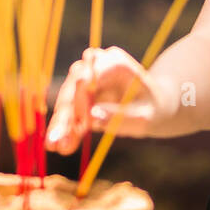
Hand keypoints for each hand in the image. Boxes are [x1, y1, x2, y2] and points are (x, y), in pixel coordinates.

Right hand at [45, 47, 161, 154]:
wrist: (153, 110)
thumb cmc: (154, 110)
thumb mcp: (145, 116)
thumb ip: (121, 116)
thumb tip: (93, 117)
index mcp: (115, 62)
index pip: (91, 74)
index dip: (84, 97)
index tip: (85, 124)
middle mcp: (97, 66)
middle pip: (73, 86)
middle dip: (66, 114)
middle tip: (58, 139)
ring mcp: (87, 80)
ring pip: (67, 99)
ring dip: (60, 123)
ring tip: (56, 146)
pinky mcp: (81, 96)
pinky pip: (68, 112)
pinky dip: (63, 129)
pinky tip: (57, 146)